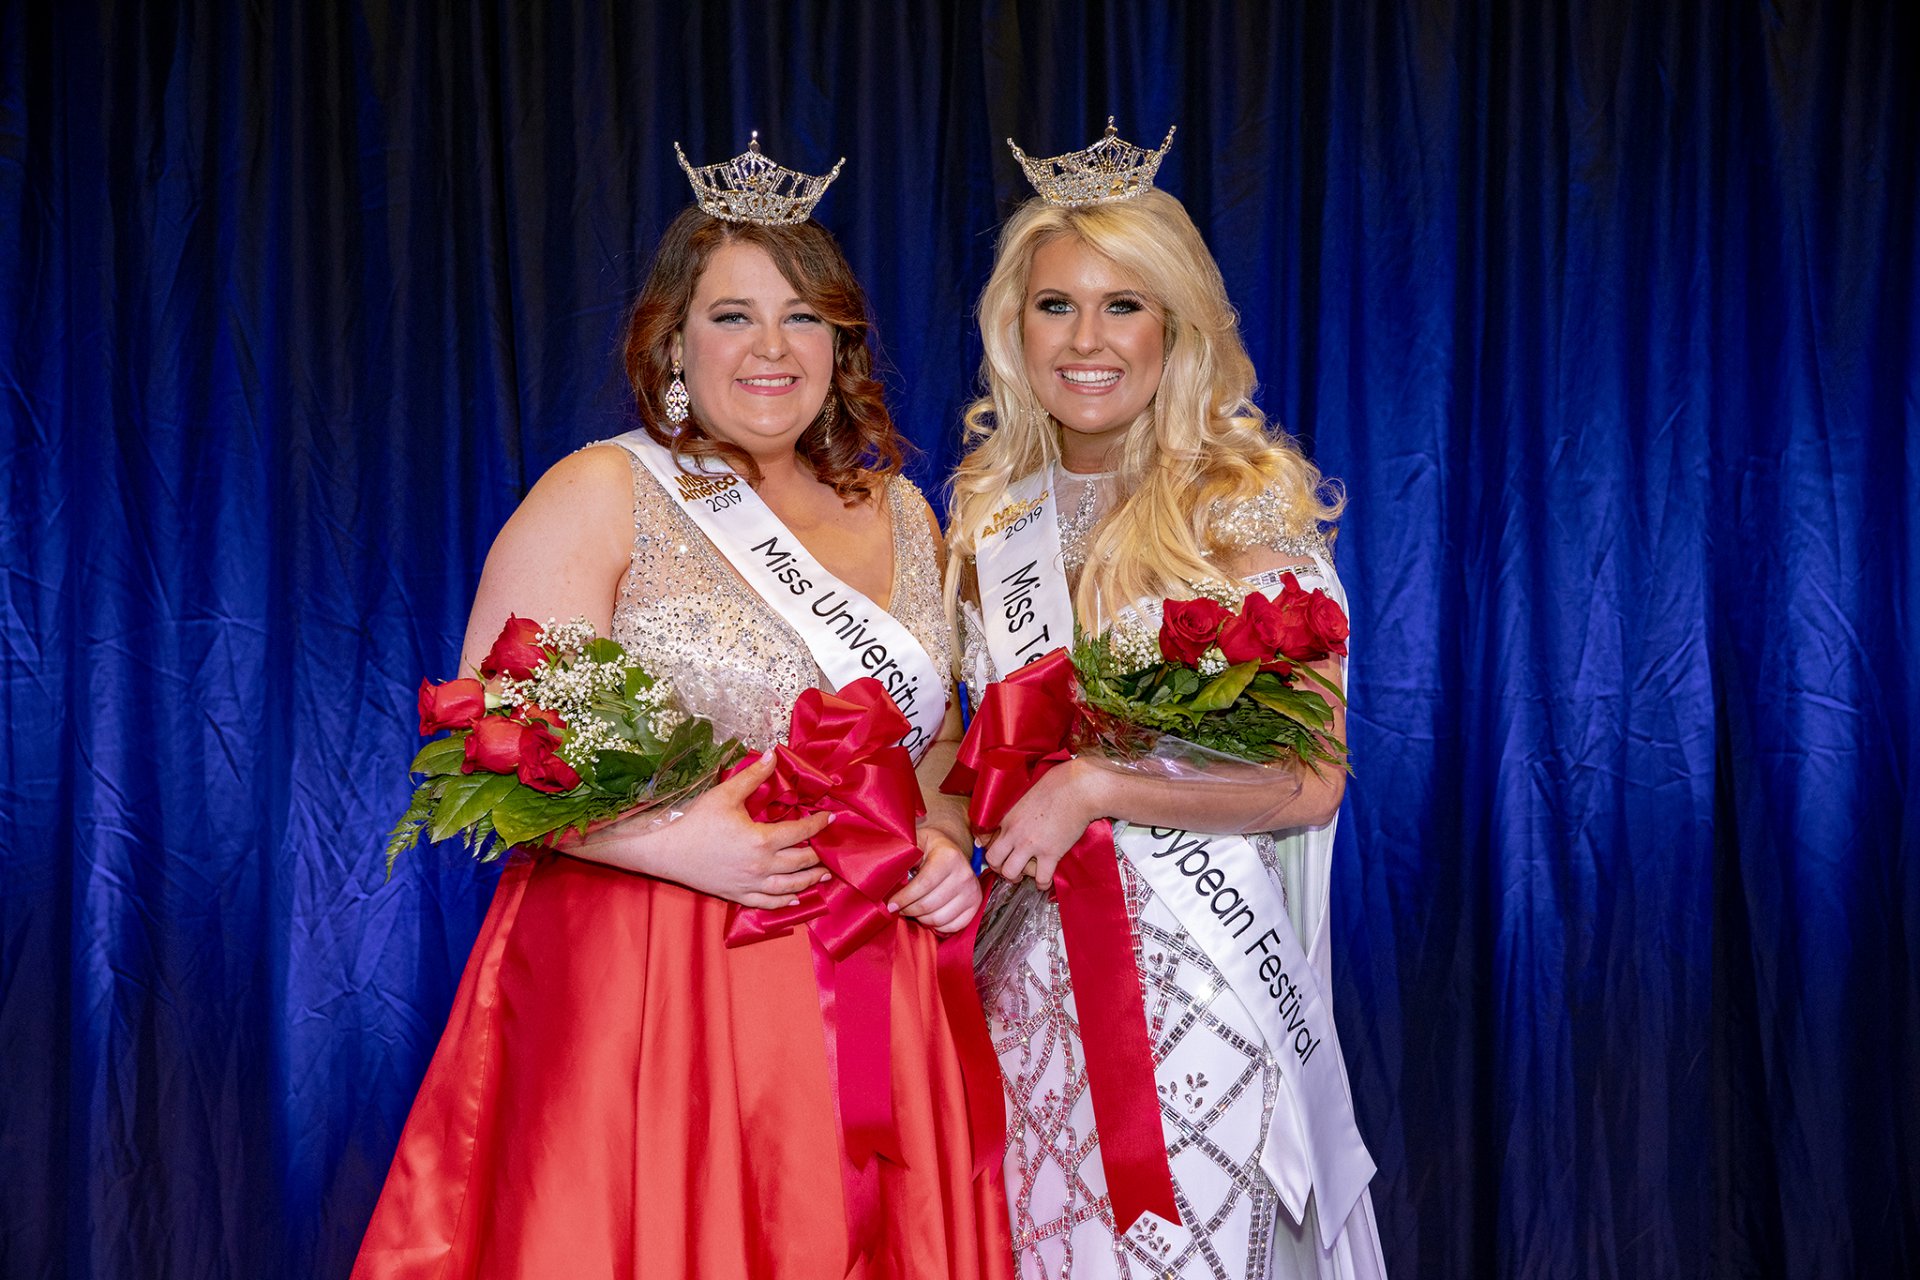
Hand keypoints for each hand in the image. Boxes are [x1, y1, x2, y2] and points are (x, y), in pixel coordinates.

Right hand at [570, 753, 832, 908]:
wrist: (665, 850)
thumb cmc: (695, 820)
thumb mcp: (726, 793)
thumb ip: (754, 776)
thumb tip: (773, 755)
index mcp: (761, 840)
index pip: (801, 832)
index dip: (819, 824)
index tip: (832, 817)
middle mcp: (761, 866)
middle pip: (800, 862)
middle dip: (820, 856)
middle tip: (833, 850)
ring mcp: (749, 884)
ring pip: (789, 887)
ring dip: (809, 881)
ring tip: (823, 875)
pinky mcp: (737, 895)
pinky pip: (767, 903)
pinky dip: (785, 902)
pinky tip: (795, 899)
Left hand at [888, 823, 982, 933]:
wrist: (952, 848)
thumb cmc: (929, 847)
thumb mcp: (916, 841)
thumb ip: (903, 855)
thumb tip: (885, 875)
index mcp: (949, 856)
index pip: (923, 885)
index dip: (904, 898)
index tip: (890, 905)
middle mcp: (964, 874)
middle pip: (929, 905)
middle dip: (909, 910)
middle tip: (899, 909)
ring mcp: (972, 891)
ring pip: (939, 918)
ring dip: (921, 919)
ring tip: (913, 911)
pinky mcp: (976, 904)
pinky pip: (953, 926)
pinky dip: (937, 926)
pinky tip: (928, 916)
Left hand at [979, 758, 1101, 891]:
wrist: (1078, 789)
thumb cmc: (1057, 784)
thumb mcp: (1027, 792)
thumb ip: (1016, 807)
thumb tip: (1016, 813)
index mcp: (1008, 817)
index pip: (985, 840)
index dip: (991, 848)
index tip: (999, 852)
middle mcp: (1015, 833)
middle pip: (993, 861)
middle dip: (998, 867)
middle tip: (1009, 866)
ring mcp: (1031, 845)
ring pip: (1010, 873)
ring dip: (1017, 877)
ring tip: (1025, 873)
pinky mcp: (1051, 854)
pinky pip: (1041, 879)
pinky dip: (1042, 883)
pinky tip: (1044, 881)